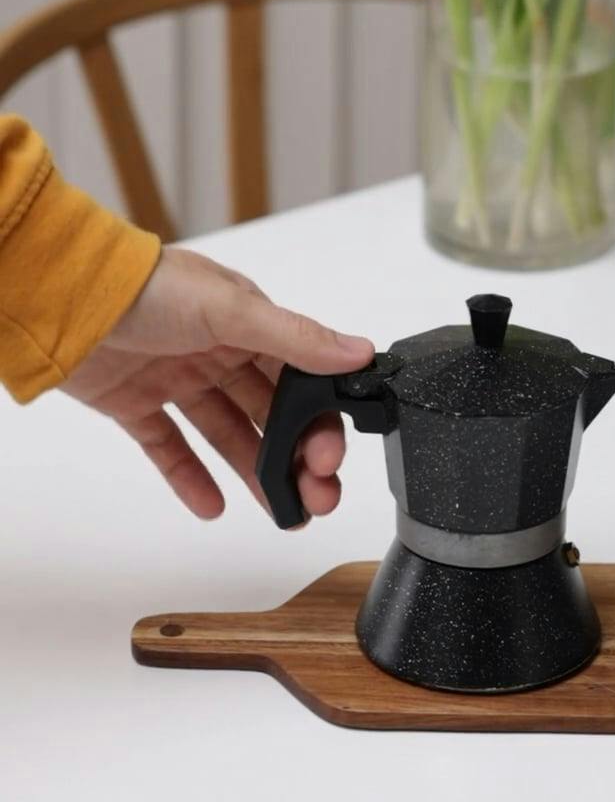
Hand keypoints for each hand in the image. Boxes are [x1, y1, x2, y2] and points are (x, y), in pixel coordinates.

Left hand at [61, 244, 373, 520]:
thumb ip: (295, 338)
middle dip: (298, 457)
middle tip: (315, 497)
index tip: (331, 457)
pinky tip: (213, 505)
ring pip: (229, 435)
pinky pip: (172, 448)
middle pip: (271, 414)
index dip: (320, 420)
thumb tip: (359, 351)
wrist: (68, 300)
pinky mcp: (138, 406)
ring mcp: (178, 380)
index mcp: (249, 323)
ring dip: (257, 473)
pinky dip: (191, 477)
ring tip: (281, 512)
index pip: (301, 379)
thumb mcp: (232, 310)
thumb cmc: (151, 288)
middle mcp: (217, 352)